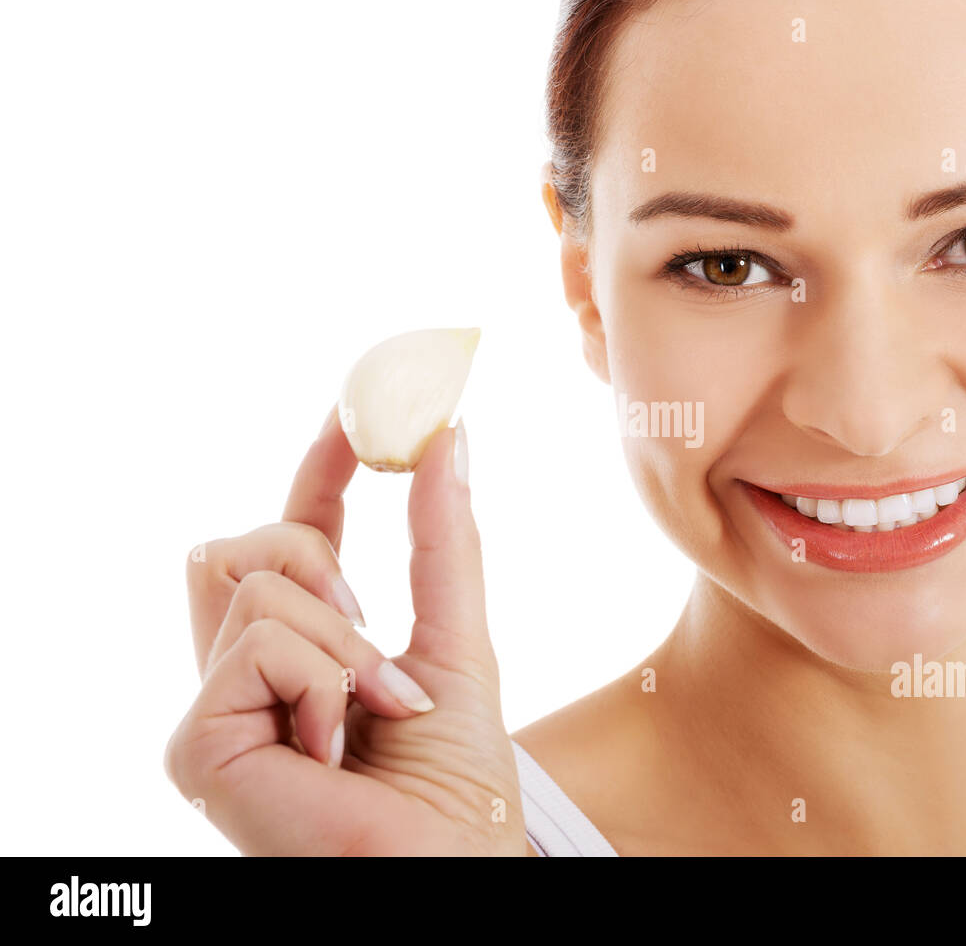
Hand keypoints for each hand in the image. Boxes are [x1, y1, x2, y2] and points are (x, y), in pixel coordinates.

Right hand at [166, 410, 526, 854]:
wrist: (449, 870)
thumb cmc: (456, 787)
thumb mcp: (456, 642)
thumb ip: (445, 542)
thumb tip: (450, 434)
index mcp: (306, 655)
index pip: (293, 537)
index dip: (318, 467)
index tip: (356, 408)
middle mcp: (248, 678)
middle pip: (243, 542)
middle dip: (319, 555)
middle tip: (374, 621)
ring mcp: (216, 709)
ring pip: (254, 580)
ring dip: (343, 638)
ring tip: (376, 710)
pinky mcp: (195, 743)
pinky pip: (258, 640)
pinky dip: (325, 678)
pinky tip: (336, 745)